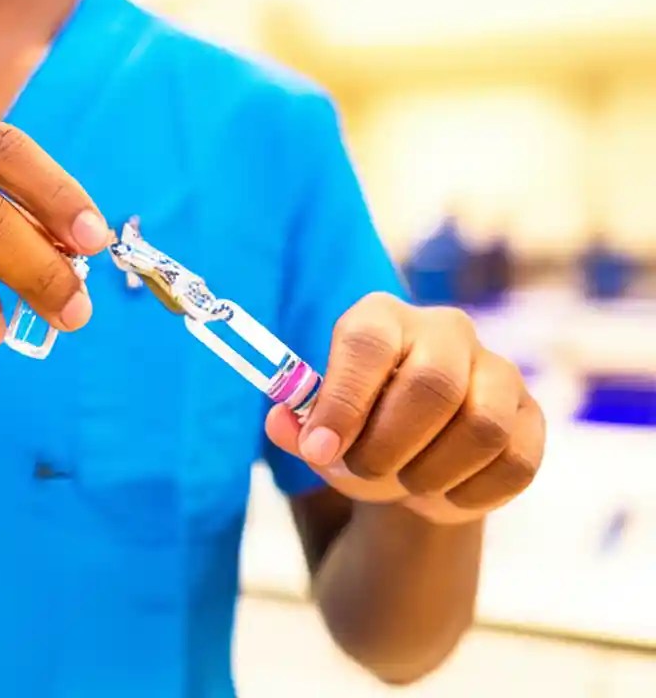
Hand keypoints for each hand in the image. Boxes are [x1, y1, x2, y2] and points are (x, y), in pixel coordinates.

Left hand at [265, 293, 545, 523]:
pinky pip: (515, 463)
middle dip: (389, 446)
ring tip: (407, 482)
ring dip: (432, 474)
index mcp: (382, 320)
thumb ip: (298, 429)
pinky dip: (470, 494)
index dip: (344, 400)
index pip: (368, 343)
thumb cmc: (360, 434)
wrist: (415, 463)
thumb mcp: (321, 434)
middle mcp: (445, 332)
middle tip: (365, 471)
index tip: (321, 449)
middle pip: (432, 384)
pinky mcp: (531, 418)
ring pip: (481, 428)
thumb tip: (283, 424)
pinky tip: (443, 493)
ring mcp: (498, 371)